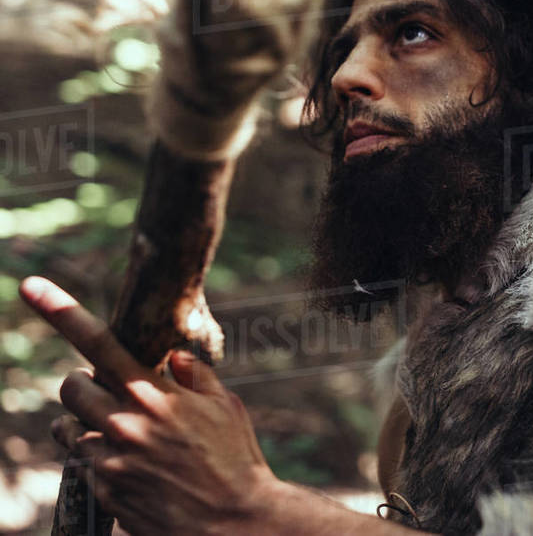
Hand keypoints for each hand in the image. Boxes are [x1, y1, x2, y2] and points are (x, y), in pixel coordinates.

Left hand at [22, 276, 277, 535]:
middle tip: (105, 394)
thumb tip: (171, 357)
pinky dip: (100, 461)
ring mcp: (111, 459)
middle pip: (71, 388)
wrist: (233, 523)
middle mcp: (126, 423)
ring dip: (87, 426)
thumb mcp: (228, 409)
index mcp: (156, 395)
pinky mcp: (104, 490)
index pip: (99, 343)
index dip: (61, 310)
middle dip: (83, 386)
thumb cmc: (236, 461)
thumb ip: (196, 377)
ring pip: (69, 428)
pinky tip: (133, 469)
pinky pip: (84, 465)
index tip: (30, 286)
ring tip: (119, 435)